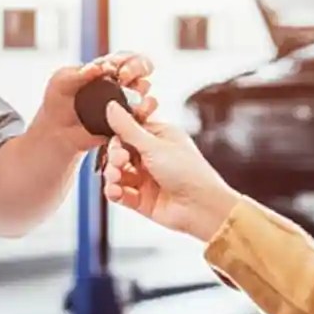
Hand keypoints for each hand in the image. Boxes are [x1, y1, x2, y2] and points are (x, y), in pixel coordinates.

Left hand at [35, 51, 159, 153]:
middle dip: (136, 68)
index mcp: (108, 68)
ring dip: (140, 93)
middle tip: (122, 77)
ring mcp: (127, 103)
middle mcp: (122, 83)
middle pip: (143, 67)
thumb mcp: (61, 80)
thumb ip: (80, 72)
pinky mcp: (128, 123)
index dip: (125, 60)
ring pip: (146, 92)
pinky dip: (142, 115)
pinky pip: (143, 118)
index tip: (112, 68)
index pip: (127, 57)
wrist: (56, 129)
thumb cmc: (58, 100)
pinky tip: (132, 116)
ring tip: (128, 100)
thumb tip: (104, 66)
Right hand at [100, 102, 239, 241]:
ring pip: (117, 173)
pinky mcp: (141, 199)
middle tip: (119, 160)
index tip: (115, 137)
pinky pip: (119, 193)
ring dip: (112, 174)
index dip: (118, 135)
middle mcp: (151, 157)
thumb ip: (128, 128)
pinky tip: (116, 191)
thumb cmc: (188, 172)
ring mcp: (146, 179)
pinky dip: (114, 191)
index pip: (128, 131)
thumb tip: (111, 106)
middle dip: (114, 156)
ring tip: (116, 178)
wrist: (202, 207)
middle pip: (119, 152)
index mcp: (159, 137)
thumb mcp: (154, 145)